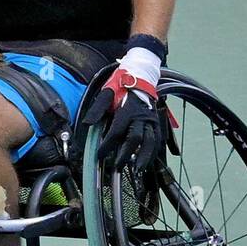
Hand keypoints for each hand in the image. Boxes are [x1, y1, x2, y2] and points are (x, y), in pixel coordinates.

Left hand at [81, 47, 163, 171]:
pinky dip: (154, 151)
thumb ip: (98, 109)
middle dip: (127, 154)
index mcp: (127, 110)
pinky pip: (158, 139)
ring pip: (151, 141)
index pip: (117, 131)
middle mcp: (141, 116)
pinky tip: (149, 161)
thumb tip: (87, 123)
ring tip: (139, 170)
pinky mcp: (157, 122)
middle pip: (136, 139)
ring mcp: (152, 119)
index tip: (100, 155)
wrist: (141, 76)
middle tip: (118, 166)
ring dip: (145, 157)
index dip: (108, 145)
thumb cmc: (122, 86)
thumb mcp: (106, 93)